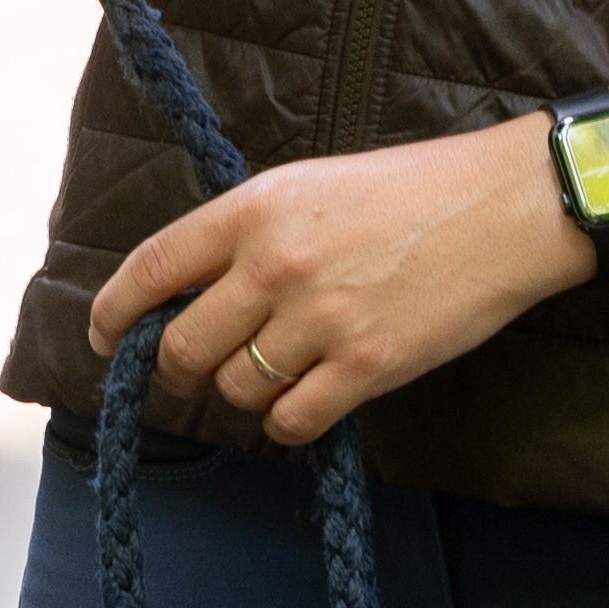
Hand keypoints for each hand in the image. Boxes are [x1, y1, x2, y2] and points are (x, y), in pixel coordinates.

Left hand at [87, 114, 598, 451]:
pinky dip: (288, 422)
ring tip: (274, 373)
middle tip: (196, 370)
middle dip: (178, 368)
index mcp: (254, 209)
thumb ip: (250, 233)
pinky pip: (291, 421)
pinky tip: (306, 402)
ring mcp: (318, 320)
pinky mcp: (365, 367)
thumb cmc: (412, 190)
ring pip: (235, 389)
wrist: (503, 208)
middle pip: (183, 346)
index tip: (105, 339)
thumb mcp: (312, 185)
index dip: (114, 313)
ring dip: (243, 392)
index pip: (152, 268)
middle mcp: (274, 265)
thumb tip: (198, 291)